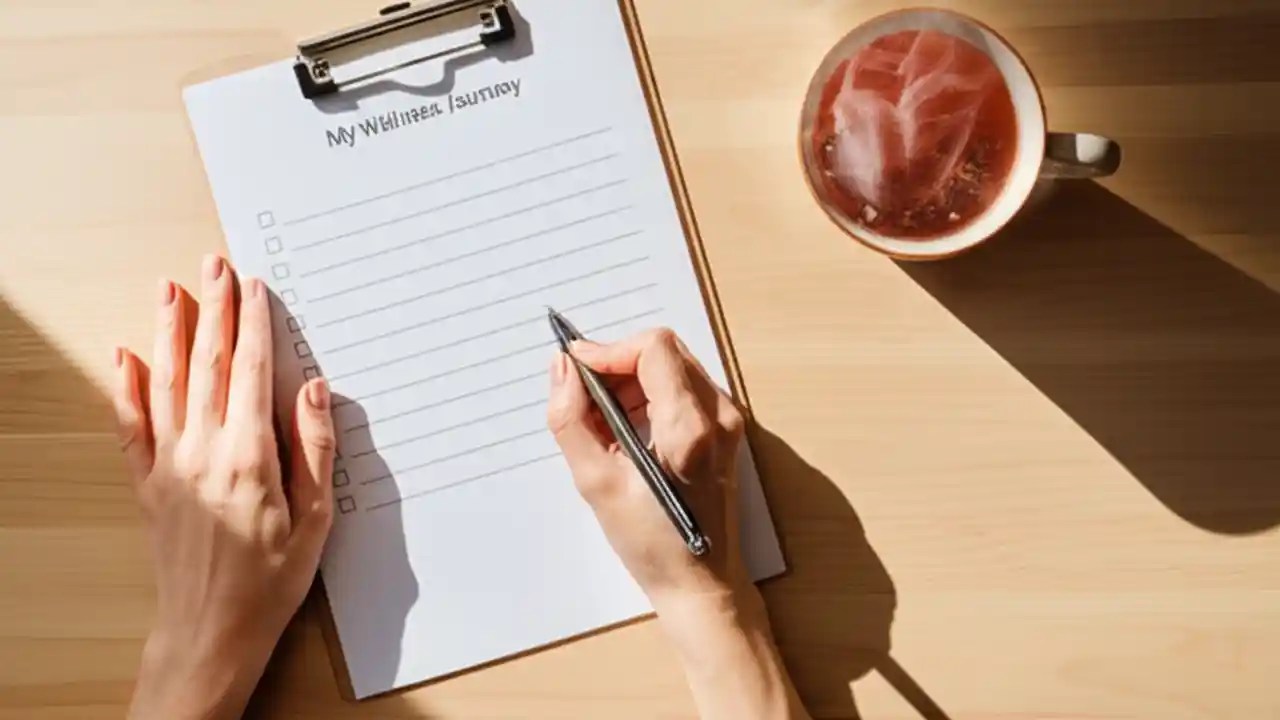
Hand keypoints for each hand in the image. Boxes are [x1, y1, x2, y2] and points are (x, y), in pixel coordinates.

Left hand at [112, 255, 335, 719]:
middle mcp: (201, 452)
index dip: (253, 326)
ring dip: (169, 331)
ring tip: (171, 289)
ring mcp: (168, 466)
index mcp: (248, 457)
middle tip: (214, 265)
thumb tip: (314, 388)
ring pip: (165, 383)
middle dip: (212, 310)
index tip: (255, 287)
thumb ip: (314, 449)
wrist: (210, 631)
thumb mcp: (314, 520)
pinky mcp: (148, 485)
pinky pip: (131, 425)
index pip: (249, 373)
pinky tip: (126, 355)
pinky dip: (126, 387)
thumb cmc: (270, 582)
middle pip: (206, 365)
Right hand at [546, 328, 810, 719]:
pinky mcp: (724, 430)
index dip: (608, 350)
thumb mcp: (596, 484)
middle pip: (663, 352)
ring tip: (600, 419)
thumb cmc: (654, 544)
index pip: (653, 349)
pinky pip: (683, 388)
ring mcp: (727, 421)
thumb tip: (562, 371)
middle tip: (582, 394)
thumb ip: (572, 420)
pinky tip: (624, 429)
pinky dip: (649, 395)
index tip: (574, 368)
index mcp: (690, 427)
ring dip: (631, 379)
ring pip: (673, 366)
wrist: (701, 583)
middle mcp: (718, 415)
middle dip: (617, 363)